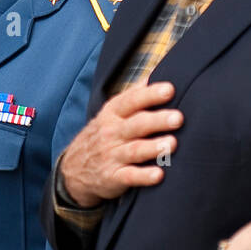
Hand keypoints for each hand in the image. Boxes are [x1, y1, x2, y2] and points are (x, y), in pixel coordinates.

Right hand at [58, 82, 183, 206]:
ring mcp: (111, 156)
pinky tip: (158, 175)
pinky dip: (143, 177)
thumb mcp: (111, 113)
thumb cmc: (103, 136)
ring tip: (172, 144)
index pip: (131, 101)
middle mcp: (111, 133)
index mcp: (113, 114)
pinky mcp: (113, 177)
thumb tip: (159, 71)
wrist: (72, 169)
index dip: (150, 95)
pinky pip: (128, 177)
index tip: (170, 89)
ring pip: (134, 150)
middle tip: (178, 118)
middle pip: (136, 124)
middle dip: (157, 120)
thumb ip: (134, 96)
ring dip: (153, 147)